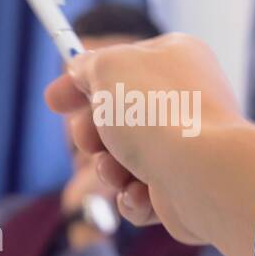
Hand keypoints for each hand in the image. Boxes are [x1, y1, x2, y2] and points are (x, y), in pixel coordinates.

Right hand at [45, 34, 245, 242]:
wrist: (200, 172)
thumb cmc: (155, 112)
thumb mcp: (107, 68)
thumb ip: (87, 66)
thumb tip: (80, 71)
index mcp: (174, 58)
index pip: (119, 65)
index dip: (81, 84)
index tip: (54, 102)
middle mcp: (186, 98)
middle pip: (119, 116)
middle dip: (92, 133)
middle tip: (88, 139)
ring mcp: (188, 144)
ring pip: (125, 158)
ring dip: (108, 169)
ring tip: (116, 171)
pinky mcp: (186, 187)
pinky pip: (141, 193)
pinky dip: (133, 197)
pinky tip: (141, 194)